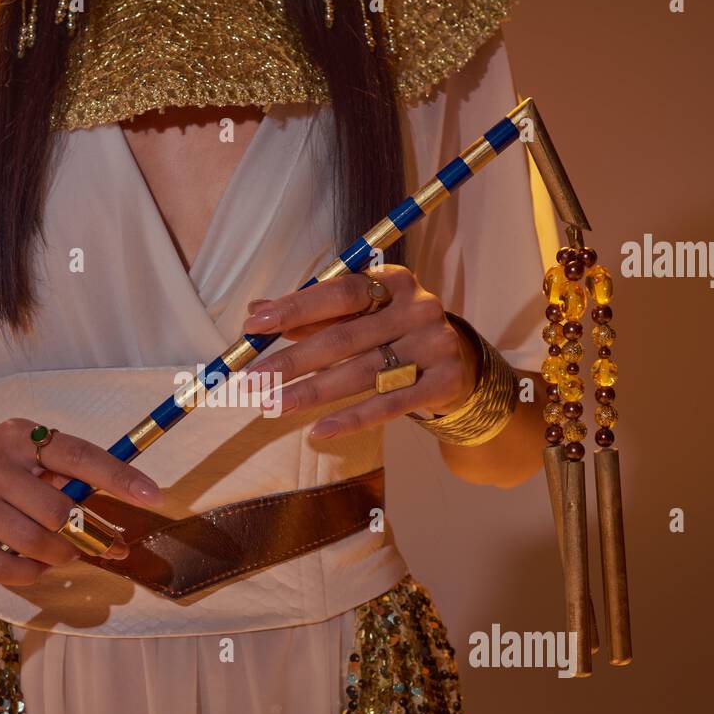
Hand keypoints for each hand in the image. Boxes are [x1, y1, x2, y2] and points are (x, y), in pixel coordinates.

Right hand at [0, 418, 163, 586]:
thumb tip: (108, 503)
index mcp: (19, 436)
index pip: (78, 456)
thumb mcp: (20, 447)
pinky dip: (31, 573)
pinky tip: (36, 565)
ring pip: (34, 542)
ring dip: (62, 555)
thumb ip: (59, 469)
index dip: (119, 477)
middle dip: (89, 533)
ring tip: (67, 553)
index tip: (152, 495)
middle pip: (58, 510)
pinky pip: (5, 567)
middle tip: (106, 543)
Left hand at [242, 265, 478, 439]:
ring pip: (362, 374)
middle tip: (254, 379)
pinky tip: (319, 431)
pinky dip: (351, 419)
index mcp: (394, 282)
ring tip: (272, 406)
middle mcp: (418, 308)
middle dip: (293, 360)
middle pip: (345, 338)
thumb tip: (255, 308)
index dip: (295, 308)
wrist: (459, 364)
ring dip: (312, 392)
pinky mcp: (444, 382)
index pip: (339, 292)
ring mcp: (434, 345)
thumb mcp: (361, 315)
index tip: (254, 325)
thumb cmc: (395, 334)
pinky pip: (389, 405)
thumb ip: (312, 313)